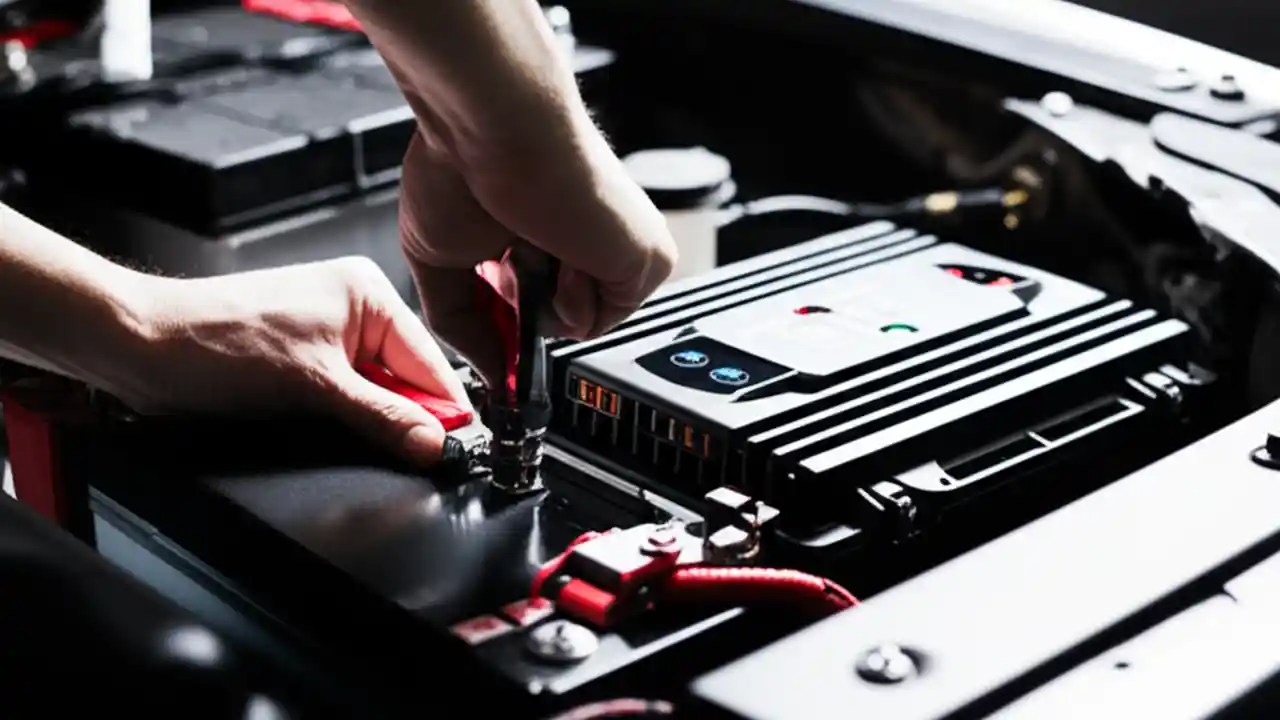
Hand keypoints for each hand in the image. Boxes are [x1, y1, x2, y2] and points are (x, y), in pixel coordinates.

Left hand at [108, 257, 469, 466]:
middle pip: (408, 378)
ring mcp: (328, 338)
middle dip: (411, 418)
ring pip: (379, 393)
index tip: (463, 448)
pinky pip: (350, 398)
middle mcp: (353, 309)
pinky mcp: (305, 365)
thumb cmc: (216, 343)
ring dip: (380, 422)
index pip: (429, 359)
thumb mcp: (315, 386)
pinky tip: (355, 438)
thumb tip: (435, 442)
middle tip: (427, 458)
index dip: (447, 408)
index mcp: (367, 292)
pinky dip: (354, 421)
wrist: (142, 349)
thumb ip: (384, 417)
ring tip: (389, 448)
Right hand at [342, 0, 677, 385]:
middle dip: (521, 304)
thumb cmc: (459, 168)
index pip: (538, 303)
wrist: (494, 130)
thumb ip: (463, 328)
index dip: (507, 316)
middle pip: (558, 318)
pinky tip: (561, 248)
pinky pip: (604, 321)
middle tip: (505, 254)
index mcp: (547, 232)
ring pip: (581, 323)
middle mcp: (588, 239)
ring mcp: (622, 249)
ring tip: (533, 242)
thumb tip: (488, 373)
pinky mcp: (648, 259)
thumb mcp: (440, 264)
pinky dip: (572, 299)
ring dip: (544, 297)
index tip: (489, 320)